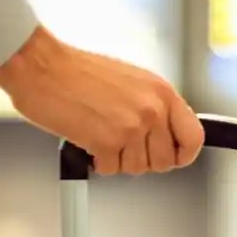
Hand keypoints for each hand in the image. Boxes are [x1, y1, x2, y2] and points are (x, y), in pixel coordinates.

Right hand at [0, 26, 203, 174]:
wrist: (42, 66)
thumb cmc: (76, 71)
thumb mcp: (131, 81)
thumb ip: (152, 107)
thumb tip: (162, 134)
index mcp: (162, 92)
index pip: (193, 136)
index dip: (184, 154)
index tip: (175, 158)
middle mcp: (152, 110)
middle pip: (165, 161)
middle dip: (143, 159)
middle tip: (122, 145)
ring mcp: (131, 127)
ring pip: (137, 168)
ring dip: (117, 159)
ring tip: (100, 133)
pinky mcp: (107, 142)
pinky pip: (110, 170)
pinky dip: (96, 161)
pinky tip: (87, 138)